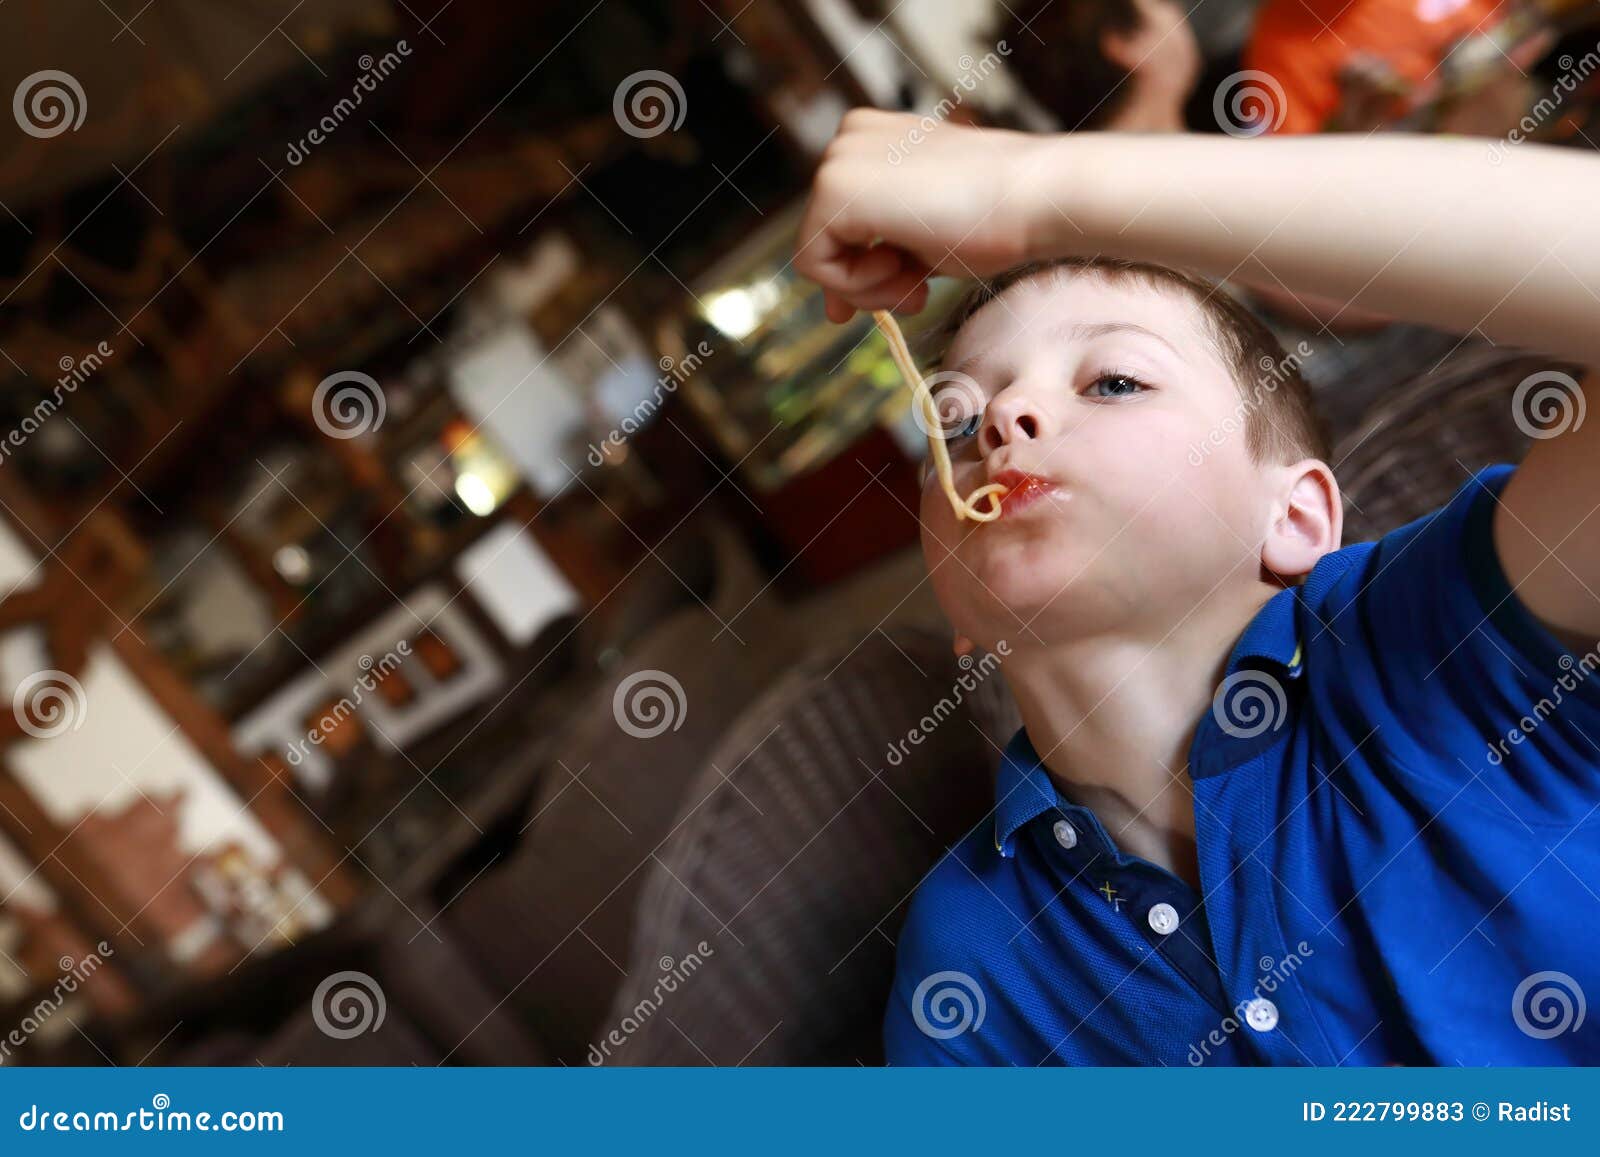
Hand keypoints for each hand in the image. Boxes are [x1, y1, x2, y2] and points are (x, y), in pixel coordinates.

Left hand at [793, 108, 1052, 320]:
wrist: (1033, 198)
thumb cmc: (994, 219)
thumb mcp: (921, 244)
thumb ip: (878, 263)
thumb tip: (832, 310)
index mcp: (873, 141)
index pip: (838, 223)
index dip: (860, 272)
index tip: (905, 292)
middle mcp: (848, 140)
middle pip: (824, 241)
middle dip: (868, 284)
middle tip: (919, 294)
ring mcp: (838, 158)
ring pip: (817, 256)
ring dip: (869, 289)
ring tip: (917, 282)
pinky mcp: (833, 187)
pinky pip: (815, 263)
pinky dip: (857, 285)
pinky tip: (902, 268)